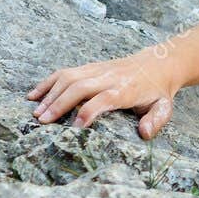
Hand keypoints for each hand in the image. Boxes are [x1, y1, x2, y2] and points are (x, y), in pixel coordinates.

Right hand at [26, 53, 178, 138]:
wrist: (158, 64)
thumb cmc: (157, 91)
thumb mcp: (164, 108)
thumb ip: (155, 121)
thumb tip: (144, 134)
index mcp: (126, 90)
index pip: (104, 99)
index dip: (89, 111)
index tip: (76, 127)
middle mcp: (109, 78)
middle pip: (80, 87)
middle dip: (60, 103)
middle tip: (43, 121)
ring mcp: (97, 70)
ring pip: (69, 77)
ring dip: (50, 94)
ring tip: (36, 112)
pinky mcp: (89, 67)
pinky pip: (65, 72)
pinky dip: (48, 82)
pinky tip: (34, 95)